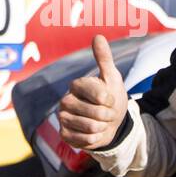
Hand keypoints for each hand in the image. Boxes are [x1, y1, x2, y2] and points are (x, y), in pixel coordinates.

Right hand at [57, 35, 127, 149]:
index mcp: (77, 85)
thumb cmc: (111, 99)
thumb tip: (98, 36)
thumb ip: (104, 59)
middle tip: (107, 113)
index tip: (110, 99)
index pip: (100, 95)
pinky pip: (86, 140)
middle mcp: (66, 100)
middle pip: (96, 113)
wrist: (110, 123)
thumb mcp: (112, 78)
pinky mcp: (64, 134)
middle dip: (109, 116)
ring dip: (103, 127)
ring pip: (91, 127)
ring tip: (101, 122)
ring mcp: (63, 118)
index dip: (111, 100)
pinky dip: (96, 138)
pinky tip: (94, 133)